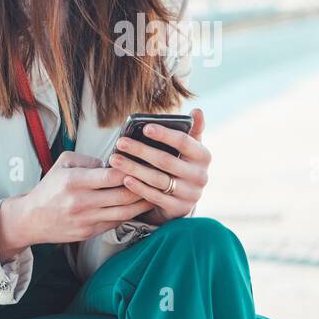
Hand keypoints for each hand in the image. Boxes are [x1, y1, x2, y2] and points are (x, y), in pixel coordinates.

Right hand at [0, 151, 150, 258]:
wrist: (32, 219)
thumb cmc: (50, 187)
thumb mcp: (63, 163)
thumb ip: (89, 159)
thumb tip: (113, 161)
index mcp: (74, 181)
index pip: (111, 176)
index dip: (130, 169)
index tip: (142, 162)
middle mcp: (81, 202)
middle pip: (123, 195)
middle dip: (143, 186)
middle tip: (156, 177)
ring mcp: (86, 220)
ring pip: (125, 211)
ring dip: (143, 202)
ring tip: (156, 192)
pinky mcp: (90, 232)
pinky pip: (117, 221)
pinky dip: (131, 213)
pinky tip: (141, 205)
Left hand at [107, 108, 208, 225]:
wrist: (184, 196)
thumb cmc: (182, 163)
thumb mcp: (189, 148)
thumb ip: (192, 130)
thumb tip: (198, 110)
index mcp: (204, 156)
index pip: (184, 142)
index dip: (165, 134)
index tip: (145, 127)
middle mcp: (201, 176)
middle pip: (166, 161)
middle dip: (140, 150)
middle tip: (120, 142)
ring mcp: (191, 194)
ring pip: (158, 179)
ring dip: (134, 168)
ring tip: (115, 159)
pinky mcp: (179, 208)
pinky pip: (155, 197)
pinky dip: (139, 187)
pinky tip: (125, 178)